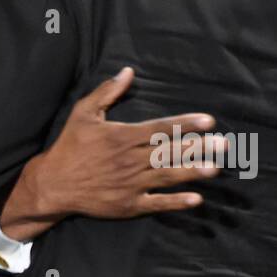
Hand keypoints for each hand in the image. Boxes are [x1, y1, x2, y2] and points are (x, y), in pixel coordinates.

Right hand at [0, 67, 224, 241]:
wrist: (53, 184)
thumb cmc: (70, 147)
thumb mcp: (83, 113)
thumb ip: (106, 93)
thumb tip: (128, 72)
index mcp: (122, 137)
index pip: (160, 128)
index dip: (186, 124)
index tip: (208, 120)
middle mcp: (130, 160)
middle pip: (169, 152)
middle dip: (198, 148)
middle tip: (224, 145)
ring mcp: (130, 184)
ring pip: (167, 176)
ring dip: (192, 172)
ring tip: (216, 168)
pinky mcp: (128, 205)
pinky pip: (156, 203)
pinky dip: (175, 202)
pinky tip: (195, 199)